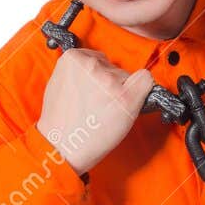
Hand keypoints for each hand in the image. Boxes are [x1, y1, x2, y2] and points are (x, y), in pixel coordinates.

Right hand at [37, 48, 152, 175]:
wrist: (63, 146)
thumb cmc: (61, 121)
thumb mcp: (59, 84)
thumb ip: (77, 71)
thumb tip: (96, 66)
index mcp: (72, 59)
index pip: (97, 58)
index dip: (97, 76)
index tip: (93, 90)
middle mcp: (92, 65)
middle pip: (113, 67)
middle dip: (109, 84)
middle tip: (95, 105)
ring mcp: (109, 81)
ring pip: (127, 77)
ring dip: (120, 93)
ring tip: (102, 111)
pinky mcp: (125, 97)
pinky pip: (145, 82)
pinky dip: (143, 91)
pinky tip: (125, 106)